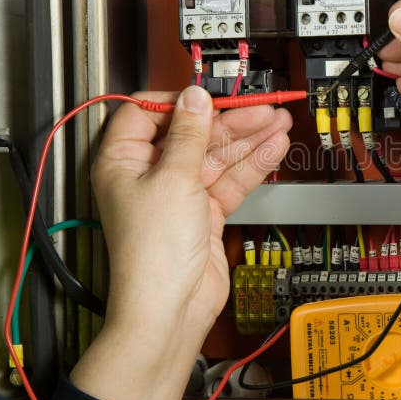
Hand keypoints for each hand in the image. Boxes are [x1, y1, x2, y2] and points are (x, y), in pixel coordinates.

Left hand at [71, 86, 291, 399]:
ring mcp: (178, 193)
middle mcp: (149, 174)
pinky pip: (229, 180)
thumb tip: (194, 98)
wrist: (172, 306)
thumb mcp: (173, 178)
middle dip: (229, 121)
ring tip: (277, 122)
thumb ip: (189, 134)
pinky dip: (251, 165)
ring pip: (216, 156)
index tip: (208, 93)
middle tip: (260, 108)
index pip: (147, 113)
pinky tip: (272, 148)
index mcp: (123, 161)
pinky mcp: (203, 212)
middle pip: (191, 134)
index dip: (178, 101)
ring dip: (248, 139)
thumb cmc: (153, 253)